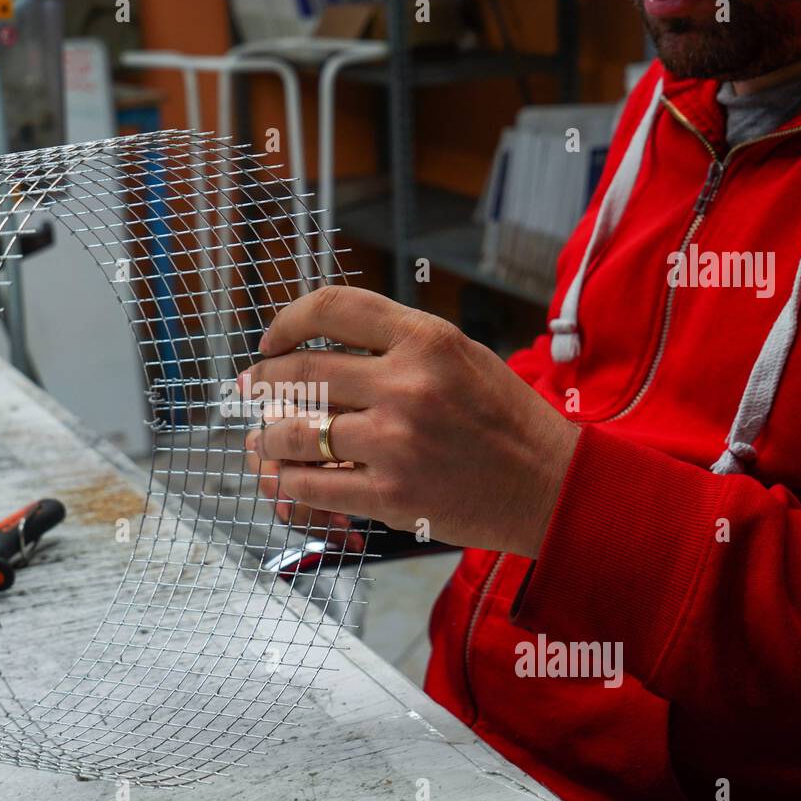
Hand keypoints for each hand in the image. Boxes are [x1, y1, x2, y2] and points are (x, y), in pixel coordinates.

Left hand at [239, 286, 578, 557]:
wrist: (551, 488)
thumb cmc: (507, 422)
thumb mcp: (462, 358)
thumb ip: (398, 347)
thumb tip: (321, 351)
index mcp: (426, 338)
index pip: (333, 307)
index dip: (288, 320)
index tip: (272, 339)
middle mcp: (407, 383)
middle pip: (302, 372)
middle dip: (263, 381)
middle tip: (249, 389)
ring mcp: (395, 441)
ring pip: (297, 433)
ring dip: (267, 437)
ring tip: (260, 439)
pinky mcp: (390, 493)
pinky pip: (312, 485)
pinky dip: (286, 482)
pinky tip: (280, 478)